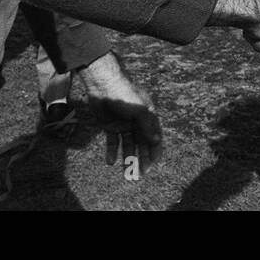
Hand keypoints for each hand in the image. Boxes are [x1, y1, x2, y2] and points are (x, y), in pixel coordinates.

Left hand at [77, 52, 162, 175]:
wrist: (102, 85)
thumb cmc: (124, 94)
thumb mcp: (139, 110)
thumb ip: (148, 126)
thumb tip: (157, 141)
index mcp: (148, 117)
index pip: (154, 138)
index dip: (153, 152)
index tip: (150, 166)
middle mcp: (137, 122)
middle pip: (141, 145)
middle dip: (140, 160)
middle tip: (137, 175)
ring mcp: (123, 124)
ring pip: (127, 145)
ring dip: (127, 158)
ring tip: (125, 173)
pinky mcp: (110, 125)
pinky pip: (112, 141)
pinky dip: (112, 151)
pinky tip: (110, 162)